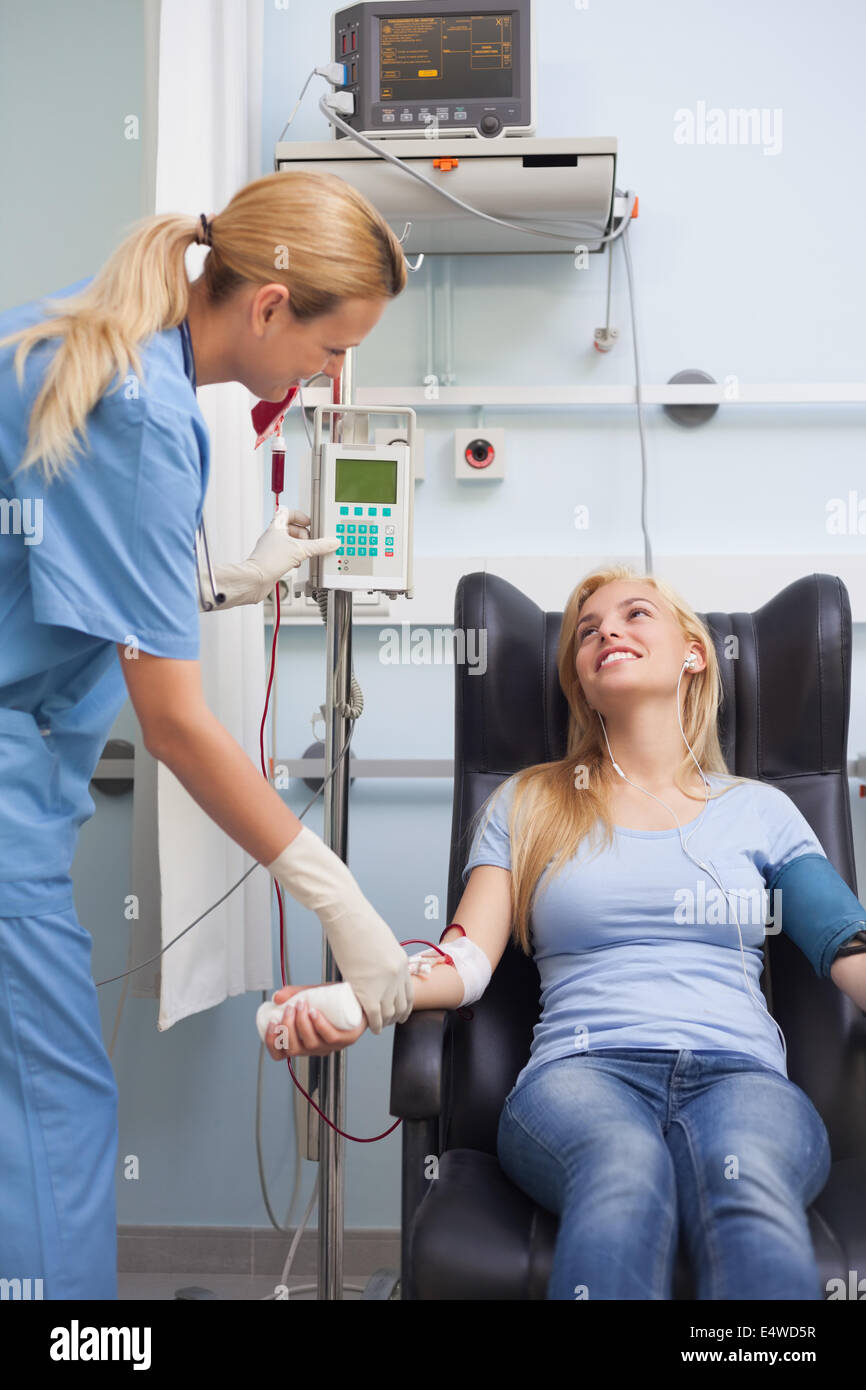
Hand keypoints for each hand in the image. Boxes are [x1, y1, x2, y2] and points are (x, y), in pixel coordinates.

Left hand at [201, 510, 339, 610]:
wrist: (255, 580)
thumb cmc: (268, 560)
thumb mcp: (299, 550)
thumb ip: (318, 546)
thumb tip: (332, 542)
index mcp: (277, 527)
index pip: (287, 512)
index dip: (300, 516)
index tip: (309, 522)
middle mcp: (273, 536)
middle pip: (291, 529)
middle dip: (303, 534)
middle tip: (311, 540)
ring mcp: (272, 549)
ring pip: (290, 543)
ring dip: (300, 548)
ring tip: (305, 552)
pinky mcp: (273, 561)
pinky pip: (287, 556)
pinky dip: (295, 559)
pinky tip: (298, 564)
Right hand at [263, 984, 367, 1060]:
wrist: (358, 998)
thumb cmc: (332, 1001)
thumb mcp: (309, 995)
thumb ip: (292, 993)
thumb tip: (277, 997)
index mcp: (301, 1042)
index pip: (280, 1054)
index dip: (271, 1042)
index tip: (272, 1022)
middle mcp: (315, 1048)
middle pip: (293, 1049)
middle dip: (287, 1027)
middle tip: (290, 1008)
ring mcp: (331, 1046)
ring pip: (311, 1043)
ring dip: (302, 1023)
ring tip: (302, 1004)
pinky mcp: (346, 1040)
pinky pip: (330, 1037)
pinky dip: (319, 1024)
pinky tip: (314, 1012)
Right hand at [266, 826, 414, 1032]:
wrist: (346, 916)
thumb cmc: (358, 923)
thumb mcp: (381, 942)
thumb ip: (384, 959)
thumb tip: (377, 969)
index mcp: (402, 962)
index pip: (409, 993)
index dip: (404, 1006)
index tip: (399, 1012)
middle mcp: (397, 975)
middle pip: (400, 1006)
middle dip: (395, 1016)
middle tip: (387, 1021)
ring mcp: (384, 984)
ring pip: (388, 1013)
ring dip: (384, 1022)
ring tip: (377, 1026)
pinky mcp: (367, 990)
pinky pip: (374, 1015)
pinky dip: (373, 1024)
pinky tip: (370, 1028)